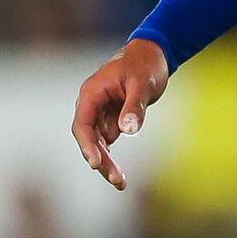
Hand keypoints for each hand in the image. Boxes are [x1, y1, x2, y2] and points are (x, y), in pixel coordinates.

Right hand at [71, 38, 168, 188]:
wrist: (154, 54)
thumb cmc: (146, 64)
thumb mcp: (143, 83)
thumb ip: (135, 106)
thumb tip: (127, 130)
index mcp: (92, 93)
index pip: (82, 124)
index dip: (87, 145)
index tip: (96, 163)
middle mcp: (91, 104)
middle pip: (89, 138)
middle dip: (100, 160)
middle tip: (117, 180)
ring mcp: (100, 112)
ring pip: (97, 142)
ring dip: (106, 162)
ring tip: (121, 183)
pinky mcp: (111, 117)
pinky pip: (106, 140)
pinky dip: (111, 155)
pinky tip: (119, 174)